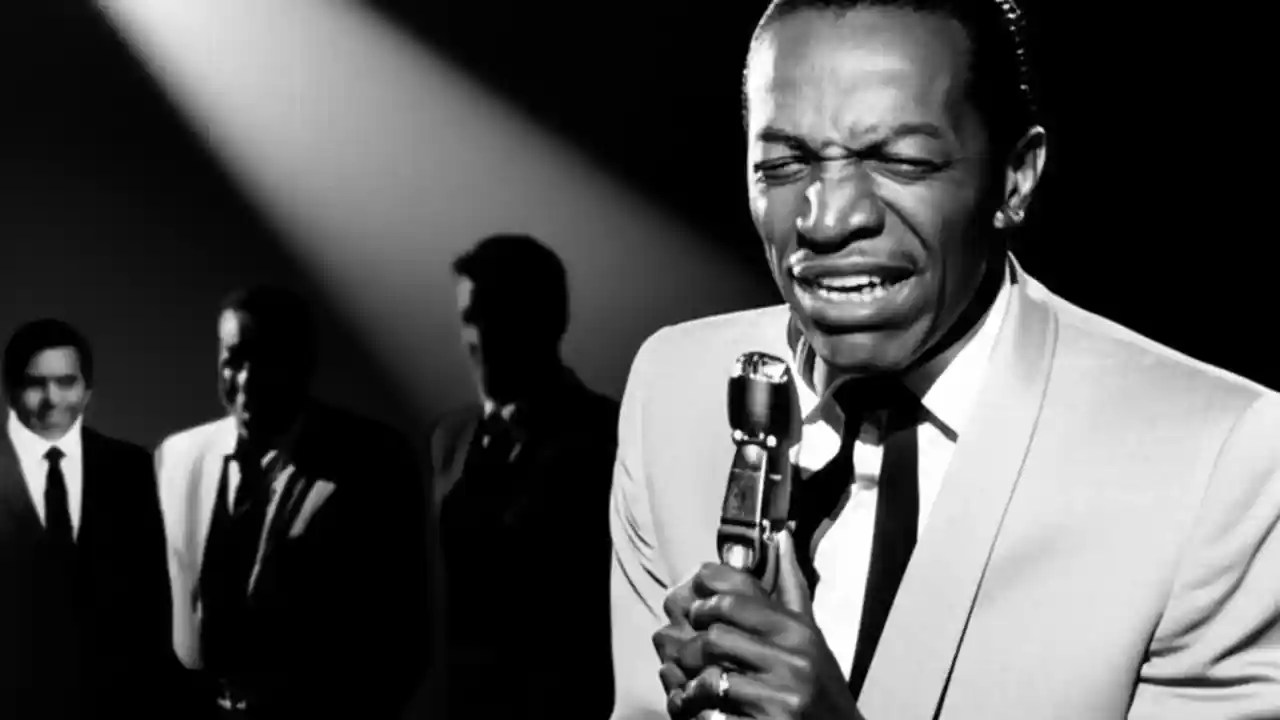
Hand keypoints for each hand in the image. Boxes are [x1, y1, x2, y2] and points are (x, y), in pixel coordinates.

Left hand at [652, 531, 864, 719]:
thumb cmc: (820, 686)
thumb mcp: (810, 636)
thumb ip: (791, 589)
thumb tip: (782, 535)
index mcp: (799, 631)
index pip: (735, 599)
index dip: (704, 601)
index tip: (697, 610)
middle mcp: (794, 659)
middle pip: (716, 634)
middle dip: (693, 643)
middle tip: (686, 650)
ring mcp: (782, 694)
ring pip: (711, 673)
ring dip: (691, 680)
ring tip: (691, 683)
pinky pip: (714, 708)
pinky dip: (698, 707)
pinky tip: (700, 707)